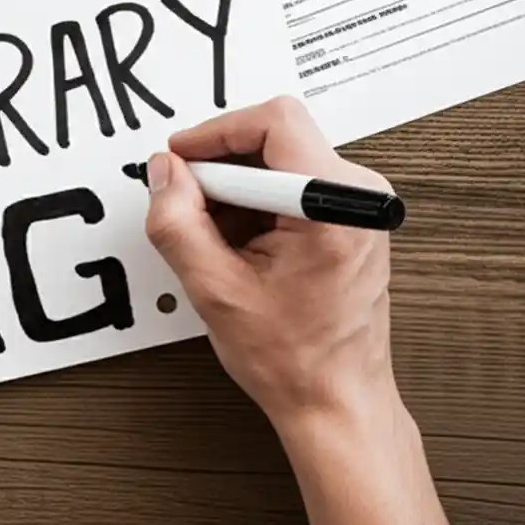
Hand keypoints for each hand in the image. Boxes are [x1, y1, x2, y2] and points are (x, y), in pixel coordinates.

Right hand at [144, 97, 454, 524]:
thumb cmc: (295, 360)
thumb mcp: (214, 289)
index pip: (274, 123)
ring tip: (220, 244)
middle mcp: (359, 198)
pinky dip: (254, 208)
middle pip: (275, 139)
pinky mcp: (350, 219)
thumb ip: (178, 222)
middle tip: (190, 209)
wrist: (336, 401)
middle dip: (221, 171)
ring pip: (279, 163)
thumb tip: (164, 173)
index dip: (215, 133)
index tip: (182, 157)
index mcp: (334, 207)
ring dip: (235, 193)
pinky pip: (292, 186)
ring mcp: (359, 207)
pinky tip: (240, 249)